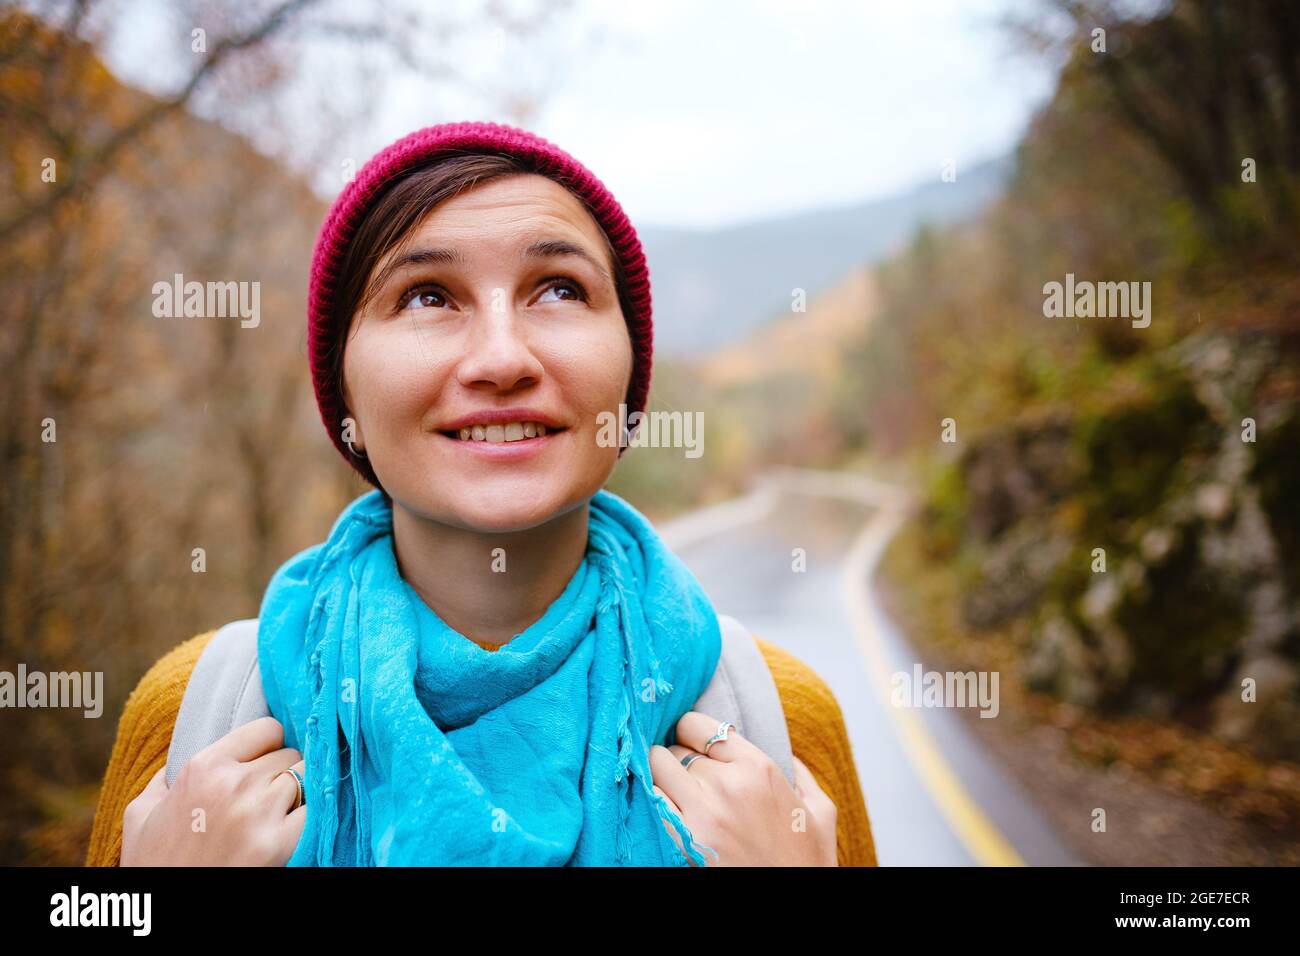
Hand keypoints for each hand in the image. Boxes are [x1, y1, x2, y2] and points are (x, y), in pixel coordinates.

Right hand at [121, 716, 305, 865]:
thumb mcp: (142, 813)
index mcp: (203, 767)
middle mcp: (233, 783)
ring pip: (307, 779)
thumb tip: (178, 767)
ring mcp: (258, 813)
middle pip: (290, 756)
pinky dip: (310, 817)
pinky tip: (293, 827)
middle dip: (283, 773)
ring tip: (281, 811)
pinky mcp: (278, 843)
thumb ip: (164, 780)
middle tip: (269, 795)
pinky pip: (314, 811)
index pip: (267, 729)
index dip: (269, 746)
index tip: (264, 762)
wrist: (166, 906)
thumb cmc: (153, 862)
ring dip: (300, 794)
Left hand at [649, 711, 837, 865]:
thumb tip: (787, 755)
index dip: (691, 734)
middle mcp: (729, 784)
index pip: (698, 725)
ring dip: (661, 777)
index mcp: (759, 767)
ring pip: (657, 768)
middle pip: (676, 749)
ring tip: (672, 791)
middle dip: (679, 761)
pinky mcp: (683, 841)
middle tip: (688, 779)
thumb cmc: (807, 861)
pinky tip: (664, 809)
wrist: (792, 902)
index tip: (694, 747)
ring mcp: (703, 813)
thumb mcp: (820, 810)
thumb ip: (802, 774)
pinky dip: (652, 800)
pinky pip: (650, 800)